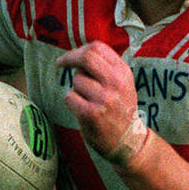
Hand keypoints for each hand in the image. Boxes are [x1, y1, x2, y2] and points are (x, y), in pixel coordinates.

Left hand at [56, 42, 142, 160]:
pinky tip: (83, 110)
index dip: (79, 50)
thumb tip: (80, 52)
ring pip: (76, 80)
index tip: (70, 57)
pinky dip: (72, 102)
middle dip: (69, 58)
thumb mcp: (122, 84)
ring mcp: (104, 99)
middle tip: (60, 63)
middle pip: (87, 57)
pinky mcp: (91, 114)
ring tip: (88, 100)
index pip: (98, 48)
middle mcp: (116, 84)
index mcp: (123, 73)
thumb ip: (106, 68)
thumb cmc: (120, 110)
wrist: (128, 141)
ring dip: (76, 89)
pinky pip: (70, 97)